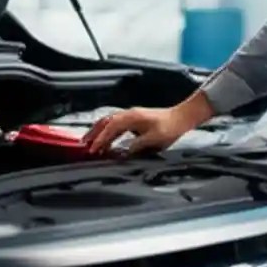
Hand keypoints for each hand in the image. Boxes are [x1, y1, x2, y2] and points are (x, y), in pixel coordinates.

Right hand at [82, 92, 214, 155]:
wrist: (182, 117)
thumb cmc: (170, 127)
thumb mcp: (154, 139)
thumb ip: (137, 145)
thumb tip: (123, 152)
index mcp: (132, 117)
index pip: (111, 128)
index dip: (100, 139)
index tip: (93, 150)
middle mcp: (129, 114)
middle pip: (106, 122)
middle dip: (94, 133)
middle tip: (83, 145)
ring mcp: (132, 115)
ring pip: (110, 122)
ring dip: (99, 132)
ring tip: (91, 143)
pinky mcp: (135, 119)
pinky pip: (116, 124)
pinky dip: (108, 131)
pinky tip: (107, 140)